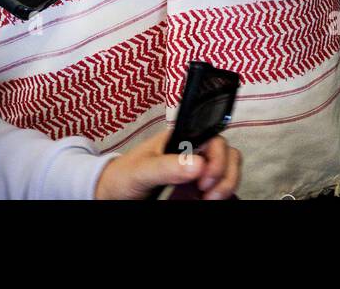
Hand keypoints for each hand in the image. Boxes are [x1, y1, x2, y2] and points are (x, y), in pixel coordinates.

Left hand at [95, 133, 240, 199]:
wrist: (111, 193)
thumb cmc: (123, 175)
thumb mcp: (141, 171)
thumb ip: (166, 166)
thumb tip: (198, 166)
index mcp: (182, 138)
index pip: (215, 139)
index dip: (219, 158)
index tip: (205, 180)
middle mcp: (193, 151)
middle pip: (227, 154)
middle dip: (226, 174)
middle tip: (210, 195)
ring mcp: (196, 169)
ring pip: (227, 169)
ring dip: (227, 184)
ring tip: (211, 200)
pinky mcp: (195, 186)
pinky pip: (218, 184)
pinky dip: (221, 192)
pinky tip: (208, 200)